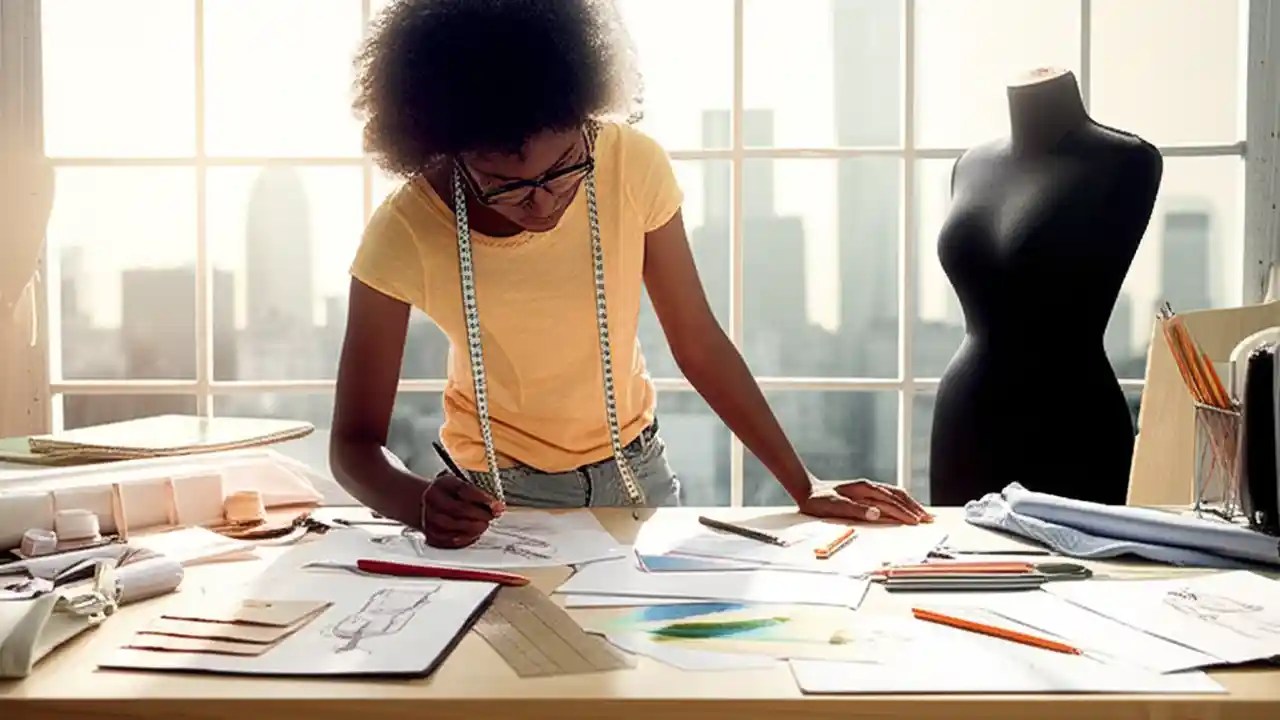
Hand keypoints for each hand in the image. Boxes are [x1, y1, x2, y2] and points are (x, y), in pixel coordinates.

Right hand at [419, 471, 505, 547]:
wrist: (424, 502)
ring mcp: (428, 517)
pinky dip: (464, 539)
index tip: (496, 504)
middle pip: (458, 509)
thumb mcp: (460, 484)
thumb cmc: (448, 493)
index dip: (482, 498)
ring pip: (453, 526)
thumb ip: (477, 493)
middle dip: (480, 514)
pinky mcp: (429, 534)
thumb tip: (497, 507)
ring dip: (473, 528)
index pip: (464, 489)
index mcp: (443, 483)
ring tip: (483, 525)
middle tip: (491, 516)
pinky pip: (448, 540)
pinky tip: (473, 535)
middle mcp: (432, 499)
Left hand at [799, 478, 932, 524]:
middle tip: (928, 519)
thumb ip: (855, 509)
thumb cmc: (818, 500)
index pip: (890, 501)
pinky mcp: (866, 492)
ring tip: (924, 514)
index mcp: (864, 489)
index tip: (916, 521)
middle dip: (914, 507)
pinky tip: (906, 508)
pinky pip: (890, 496)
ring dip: (910, 504)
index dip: (904, 512)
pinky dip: (902, 502)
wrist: (807, 491)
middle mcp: (869, 486)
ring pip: (896, 495)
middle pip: (898, 496)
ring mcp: (868, 489)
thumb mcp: (834, 506)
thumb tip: (876, 513)